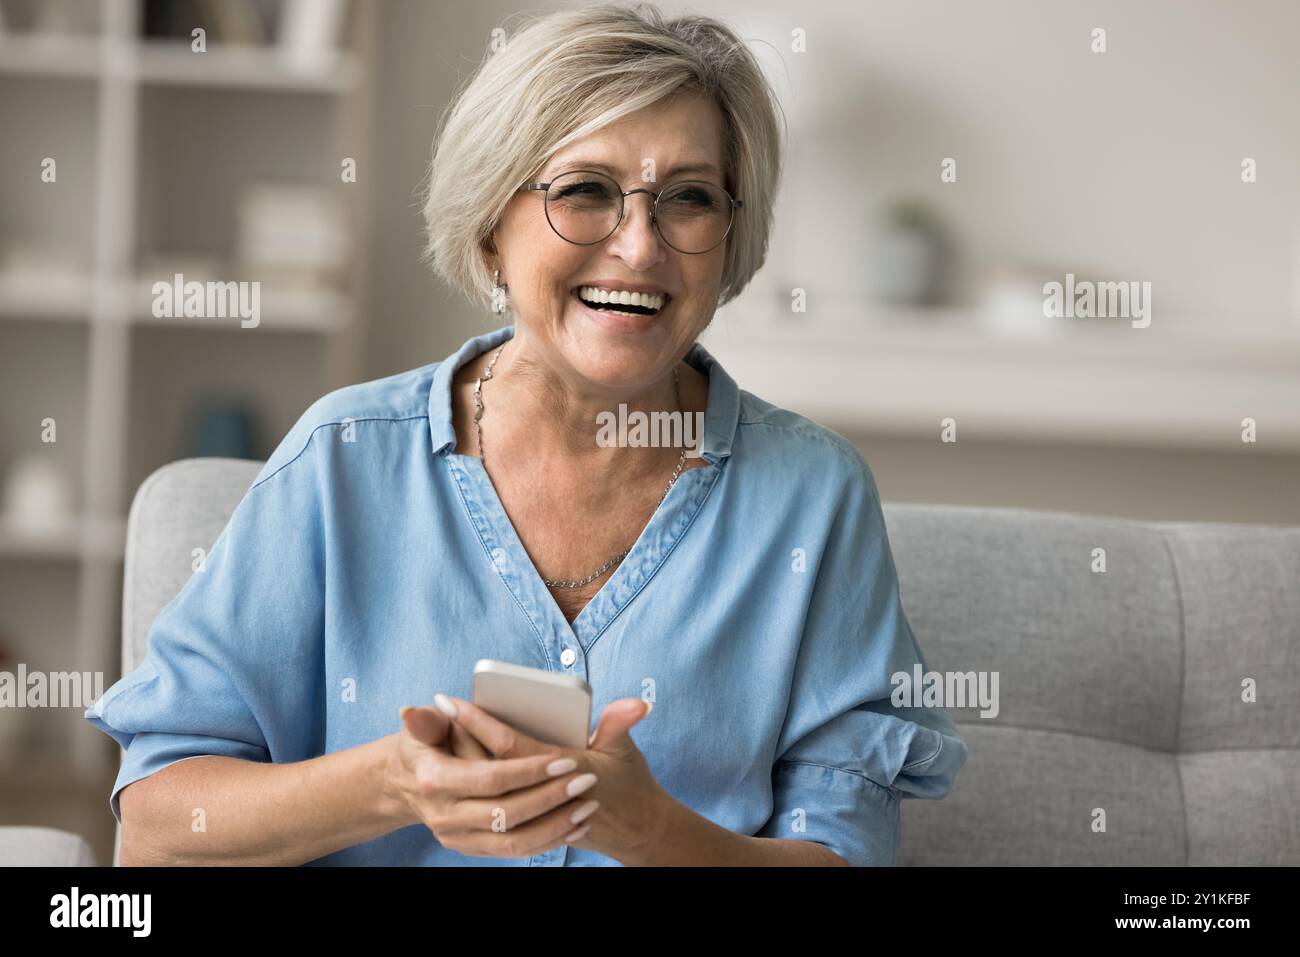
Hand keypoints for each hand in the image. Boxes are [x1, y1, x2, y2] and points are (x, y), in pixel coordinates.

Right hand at [384, 702, 599, 858]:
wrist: (405, 785)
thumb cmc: (424, 745)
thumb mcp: (424, 726)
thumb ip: (429, 718)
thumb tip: (420, 707)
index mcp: (436, 780)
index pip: (492, 778)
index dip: (530, 772)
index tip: (567, 761)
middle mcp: (445, 815)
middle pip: (507, 814)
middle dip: (551, 798)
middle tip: (586, 781)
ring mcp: (458, 837)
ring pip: (514, 841)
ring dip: (555, 826)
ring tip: (586, 807)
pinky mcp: (471, 848)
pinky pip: (514, 852)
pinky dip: (547, 841)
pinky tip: (574, 826)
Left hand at [434, 693, 675, 864]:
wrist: (634, 830)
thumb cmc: (628, 784)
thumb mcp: (623, 750)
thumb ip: (619, 723)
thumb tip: (638, 704)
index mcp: (565, 770)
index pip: (509, 745)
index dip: (479, 722)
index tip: (453, 699)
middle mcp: (542, 797)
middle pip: (485, 767)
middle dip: (460, 737)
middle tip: (440, 708)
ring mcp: (531, 818)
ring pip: (480, 790)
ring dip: (462, 758)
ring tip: (444, 728)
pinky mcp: (525, 830)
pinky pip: (488, 808)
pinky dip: (474, 783)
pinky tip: (462, 757)